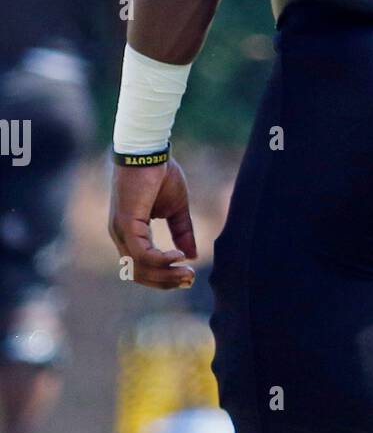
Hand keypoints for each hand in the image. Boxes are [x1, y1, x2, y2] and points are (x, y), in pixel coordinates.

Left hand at [108, 159, 197, 290]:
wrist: (149, 151)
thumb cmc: (160, 174)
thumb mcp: (176, 208)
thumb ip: (182, 231)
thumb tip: (192, 255)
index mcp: (131, 233)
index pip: (142, 267)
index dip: (165, 275)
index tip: (189, 274)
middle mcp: (121, 236)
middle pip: (139, 273)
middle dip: (166, 281)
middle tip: (190, 279)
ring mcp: (121, 231)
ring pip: (139, 267)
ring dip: (165, 274)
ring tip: (188, 271)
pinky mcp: (126, 224)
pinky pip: (142, 253)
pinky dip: (161, 259)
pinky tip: (179, 256)